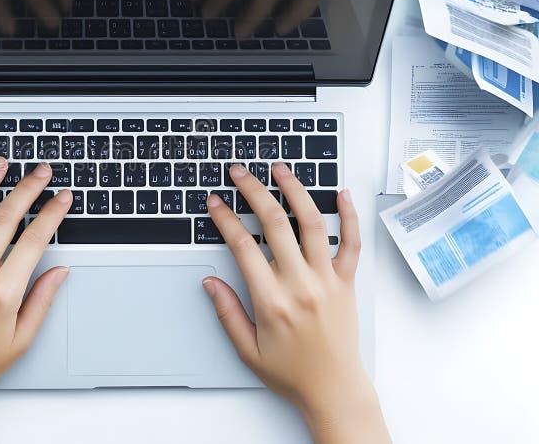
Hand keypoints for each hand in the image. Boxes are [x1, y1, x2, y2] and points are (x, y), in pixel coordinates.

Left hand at [0, 159, 71, 442]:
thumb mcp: (21, 340)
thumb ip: (42, 301)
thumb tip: (60, 271)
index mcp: (2, 293)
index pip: (34, 239)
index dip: (52, 213)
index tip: (62, 197)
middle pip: (5, 218)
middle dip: (27, 188)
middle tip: (40, 171)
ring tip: (0, 165)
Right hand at [204, 163, 389, 443]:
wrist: (334, 389)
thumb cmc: (292, 372)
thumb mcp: (247, 349)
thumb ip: (227, 312)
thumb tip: (209, 281)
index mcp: (271, 300)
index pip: (242, 246)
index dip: (225, 219)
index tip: (215, 203)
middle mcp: (300, 284)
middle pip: (274, 224)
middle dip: (253, 192)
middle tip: (240, 173)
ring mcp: (326, 280)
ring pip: (311, 224)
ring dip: (295, 191)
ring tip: (280, 170)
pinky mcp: (347, 282)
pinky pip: (351, 243)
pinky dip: (349, 216)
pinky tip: (342, 193)